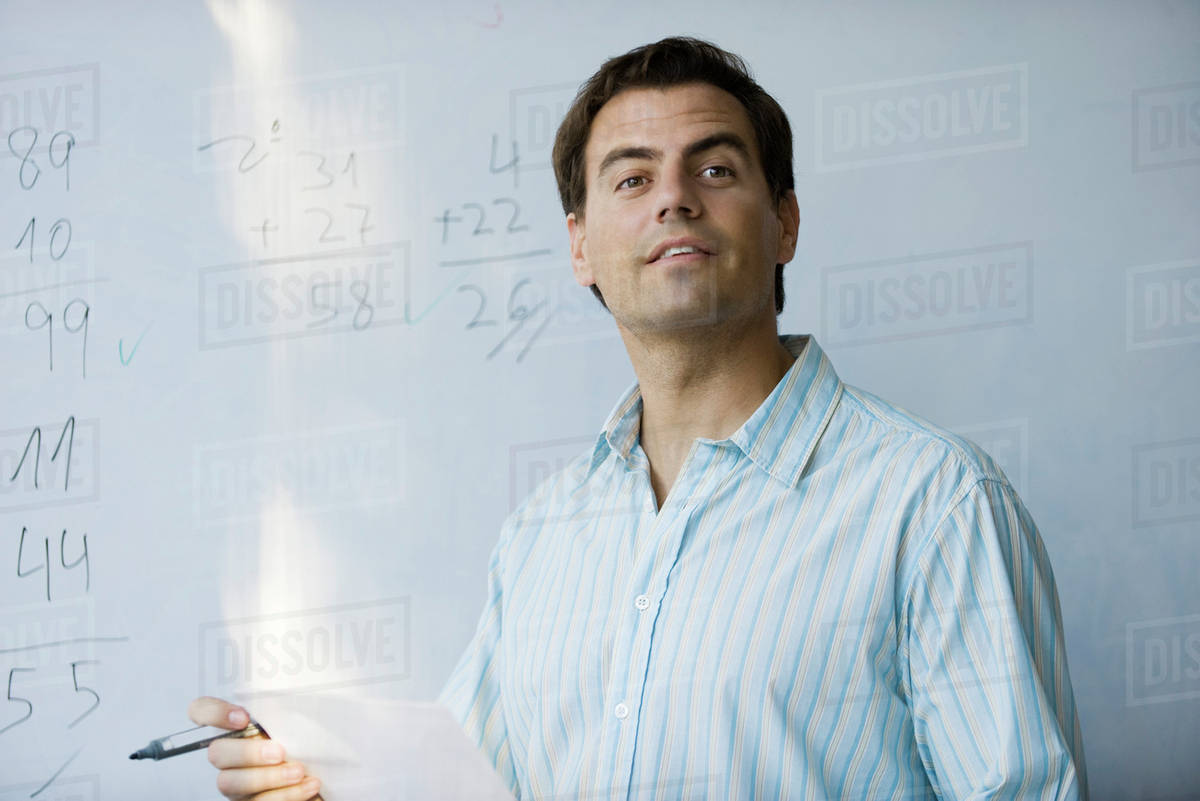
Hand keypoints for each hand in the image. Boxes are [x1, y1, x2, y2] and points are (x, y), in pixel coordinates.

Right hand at [188, 696, 321, 800]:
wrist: (323, 775)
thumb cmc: (308, 743)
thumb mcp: (300, 721)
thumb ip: (289, 711)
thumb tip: (301, 699)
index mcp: (236, 729)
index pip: (201, 711)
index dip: (213, 713)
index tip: (243, 717)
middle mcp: (228, 757)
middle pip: (216, 753)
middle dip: (248, 753)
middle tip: (280, 752)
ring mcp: (235, 784)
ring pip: (232, 784)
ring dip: (269, 778)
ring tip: (300, 772)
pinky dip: (286, 795)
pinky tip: (308, 786)